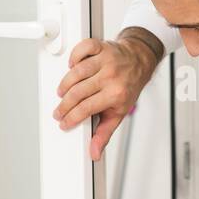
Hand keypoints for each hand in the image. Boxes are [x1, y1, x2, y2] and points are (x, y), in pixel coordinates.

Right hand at [53, 29, 160, 160]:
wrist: (140, 62)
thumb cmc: (127, 87)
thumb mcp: (119, 112)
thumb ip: (105, 133)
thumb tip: (94, 152)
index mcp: (116, 94)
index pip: (86, 108)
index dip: (71, 118)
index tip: (63, 122)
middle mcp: (111, 76)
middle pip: (78, 92)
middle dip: (64, 105)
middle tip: (59, 111)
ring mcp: (106, 60)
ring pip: (77, 72)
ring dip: (65, 84)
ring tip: (62, 93)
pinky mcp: (102, 46)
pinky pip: (83, 48)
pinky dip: (74, 56)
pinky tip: (71, 67)